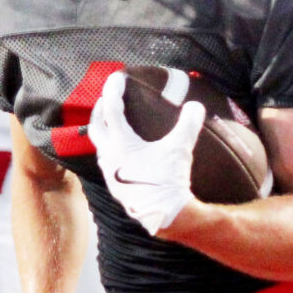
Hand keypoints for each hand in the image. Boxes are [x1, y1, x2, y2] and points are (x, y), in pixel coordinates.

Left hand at [88, 69, 201, 235]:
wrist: (164, 215)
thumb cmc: (169, 181)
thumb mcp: (180, 149)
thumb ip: (188, 124)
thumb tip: (195, 105)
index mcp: (121, 143)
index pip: (112, 109)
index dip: (114, 90)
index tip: (117, 77)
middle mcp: (109, 156)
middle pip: (96, 126)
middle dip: (100, 110)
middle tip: (108, 99)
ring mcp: (110, 173)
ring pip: (99, 146)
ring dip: (103, 131)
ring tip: (112, 125)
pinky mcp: (116, 187)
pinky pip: (107, 162)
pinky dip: (110, 150)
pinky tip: (122, 154)